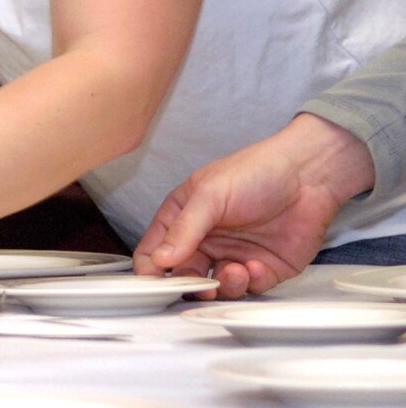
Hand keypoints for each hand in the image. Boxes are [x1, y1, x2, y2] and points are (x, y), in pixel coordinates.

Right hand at [134, 113, 374, 297]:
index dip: (151, 269)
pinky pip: (251, 288)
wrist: (308, 176)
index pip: (155, 250)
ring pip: (218, 287)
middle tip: (198, 286)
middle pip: (184, 275)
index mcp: (183, 218)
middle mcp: (206, 240)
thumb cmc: (254, 172)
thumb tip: (159, 259)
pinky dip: (251, 282)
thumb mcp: (209, 195)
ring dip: (224, 286)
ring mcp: (234, 255)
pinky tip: (256, 265)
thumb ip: (184, 228)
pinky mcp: (265, 268)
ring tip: (234, 271)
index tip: (154, 285)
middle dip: (189, 285)